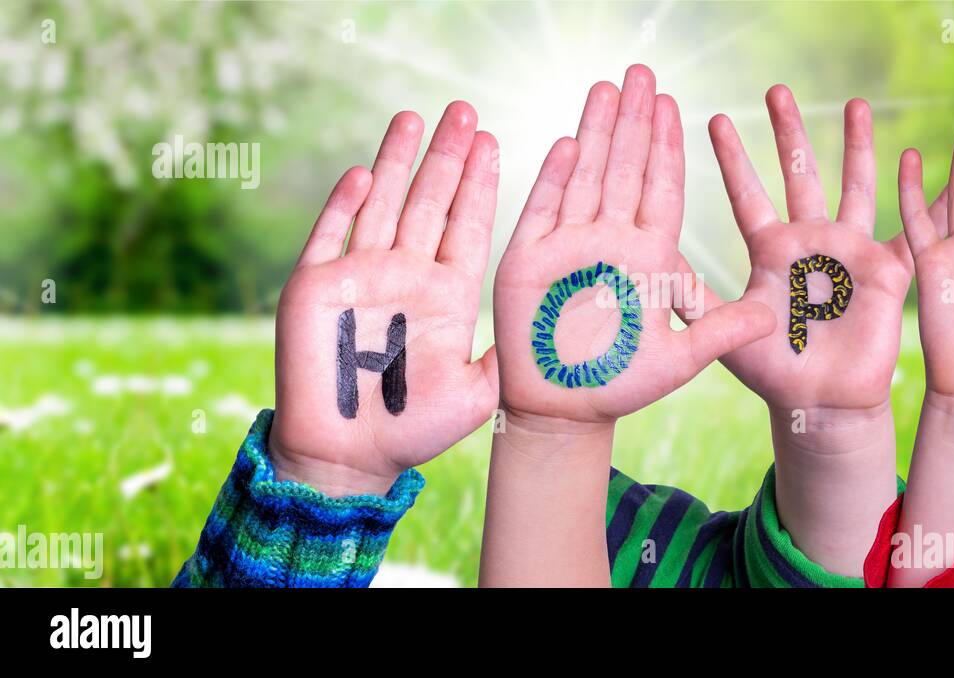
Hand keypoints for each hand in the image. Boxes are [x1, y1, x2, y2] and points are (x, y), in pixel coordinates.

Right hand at [270, 105, 499, 496]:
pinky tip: (361, 172)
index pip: (467, 225)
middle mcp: (406, 275)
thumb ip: (503, 359)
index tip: (494, 143)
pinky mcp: (314, 288)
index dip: (480, 185)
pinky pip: (330, 236)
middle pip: (429, 202)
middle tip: (463, 110)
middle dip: (446, 157)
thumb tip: (542, 330)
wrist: (349, 458)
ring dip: (397, 162)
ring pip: (381, 205)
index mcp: (447, 292)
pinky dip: (344, 205)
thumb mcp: (476, 395)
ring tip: (414, 117)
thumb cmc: (415, 431)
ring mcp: (360, 277)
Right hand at [493, 65, 773, 425]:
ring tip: (608, 88)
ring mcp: (569, 245)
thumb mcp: (683, 358)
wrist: (565, 410)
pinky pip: (545, 209)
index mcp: (647, 255)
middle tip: (644, 72)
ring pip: (587, 176)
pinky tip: (569, 142)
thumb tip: (774, 315)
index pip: (661, 188)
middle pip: (625, 169)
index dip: (667, 146)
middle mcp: (610, 241)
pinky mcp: (531, 259)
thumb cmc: (621, 385)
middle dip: (635, 121)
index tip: (675, 105)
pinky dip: (556, 178)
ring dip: (597, 133)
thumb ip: (724, 331)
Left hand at [679, 86, 947, 574]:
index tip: (712, 119)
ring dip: (857, 145)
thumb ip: (693, 300)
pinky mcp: (886, 270)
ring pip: (855, 185)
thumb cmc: (772, 372)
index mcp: (771, 251)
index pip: (748, 194)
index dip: (731, 159)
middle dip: (790, 132)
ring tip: (855, 102)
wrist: (822, 404)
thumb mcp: (725, 333)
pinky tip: (925, 164)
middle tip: (777, 88)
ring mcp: (849, 251)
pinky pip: (909, 228)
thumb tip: (652, 269)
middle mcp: (810, 241)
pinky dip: (920, 197)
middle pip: (801, 173)